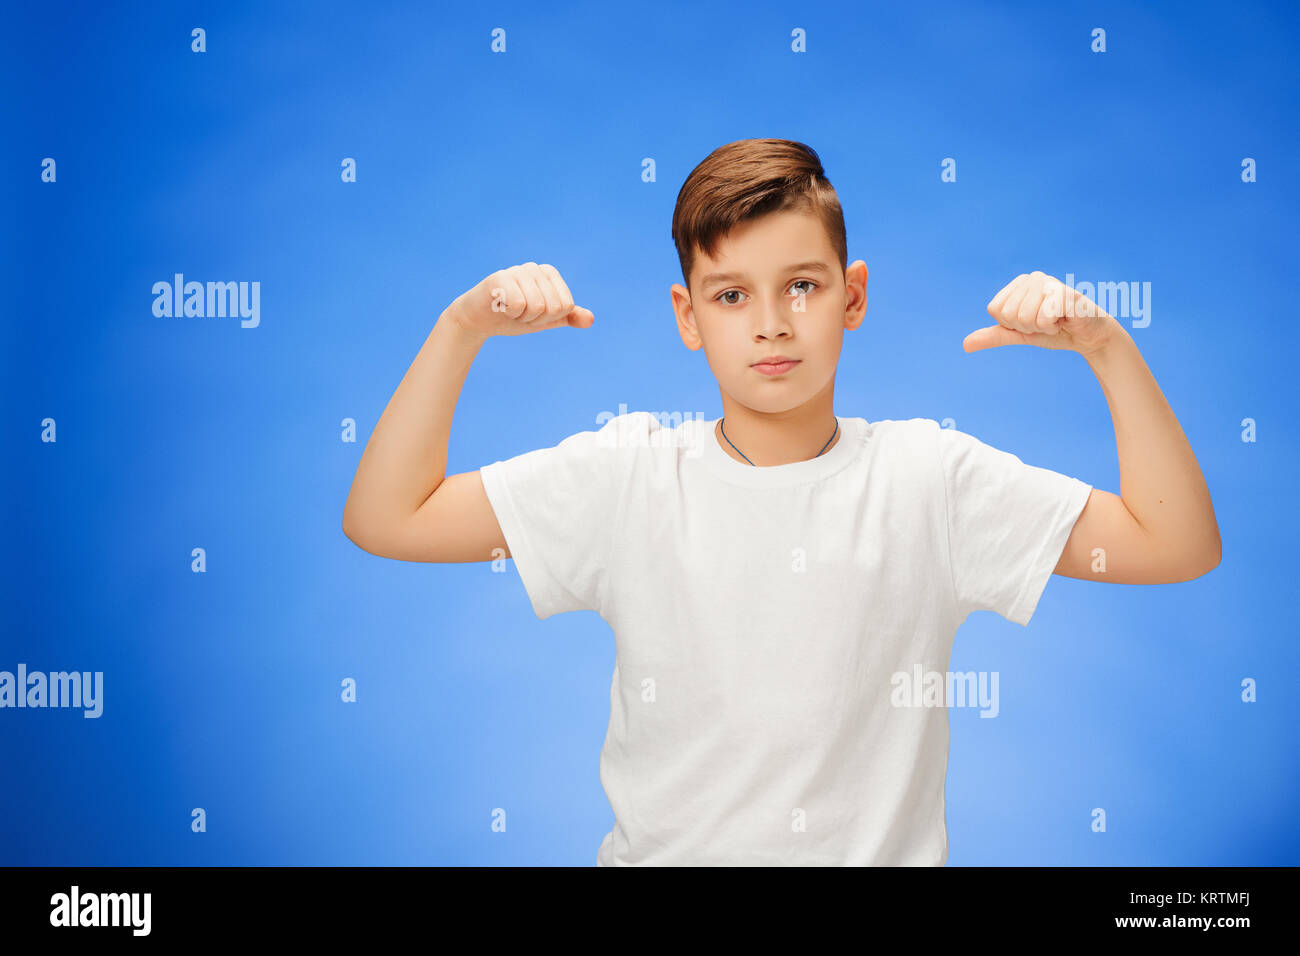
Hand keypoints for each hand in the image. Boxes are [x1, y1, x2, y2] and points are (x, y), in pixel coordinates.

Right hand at [449, 262, 594, 337]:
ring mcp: (517, 270)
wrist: (479, 320)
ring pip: (537, 306)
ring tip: (509, 310)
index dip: (549, 318)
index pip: (566, 305)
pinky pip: (518, 305)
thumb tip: (590, 320)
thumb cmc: (513, 317)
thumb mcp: (545, 320)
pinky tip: (498, 306)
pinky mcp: (499, 277)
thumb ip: (568, 318)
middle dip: (536, 319)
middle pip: (553, 307)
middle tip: (519, 313)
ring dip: (522, 317)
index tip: (533, 313)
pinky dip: (508, 313)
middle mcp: (535, 268)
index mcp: (550, 274)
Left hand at [964, 271, 1118, 356]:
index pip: (996, 311)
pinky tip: (1065, 319)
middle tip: (1046, 322)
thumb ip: (995, 336)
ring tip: (1056, 320)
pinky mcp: (1063, 292)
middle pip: (1008, 314)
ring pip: (1023, 317)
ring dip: (1041, 326)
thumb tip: (965, 345)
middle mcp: (1031, 278)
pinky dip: (1053, 326)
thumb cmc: (1054, 330)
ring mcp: (1048, 282)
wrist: (1087, 337)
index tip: (1032, 322)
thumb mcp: (1020, 334)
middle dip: (1028, 326)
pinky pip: (1042, 318)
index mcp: (1018, 285)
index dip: (1013, 324)